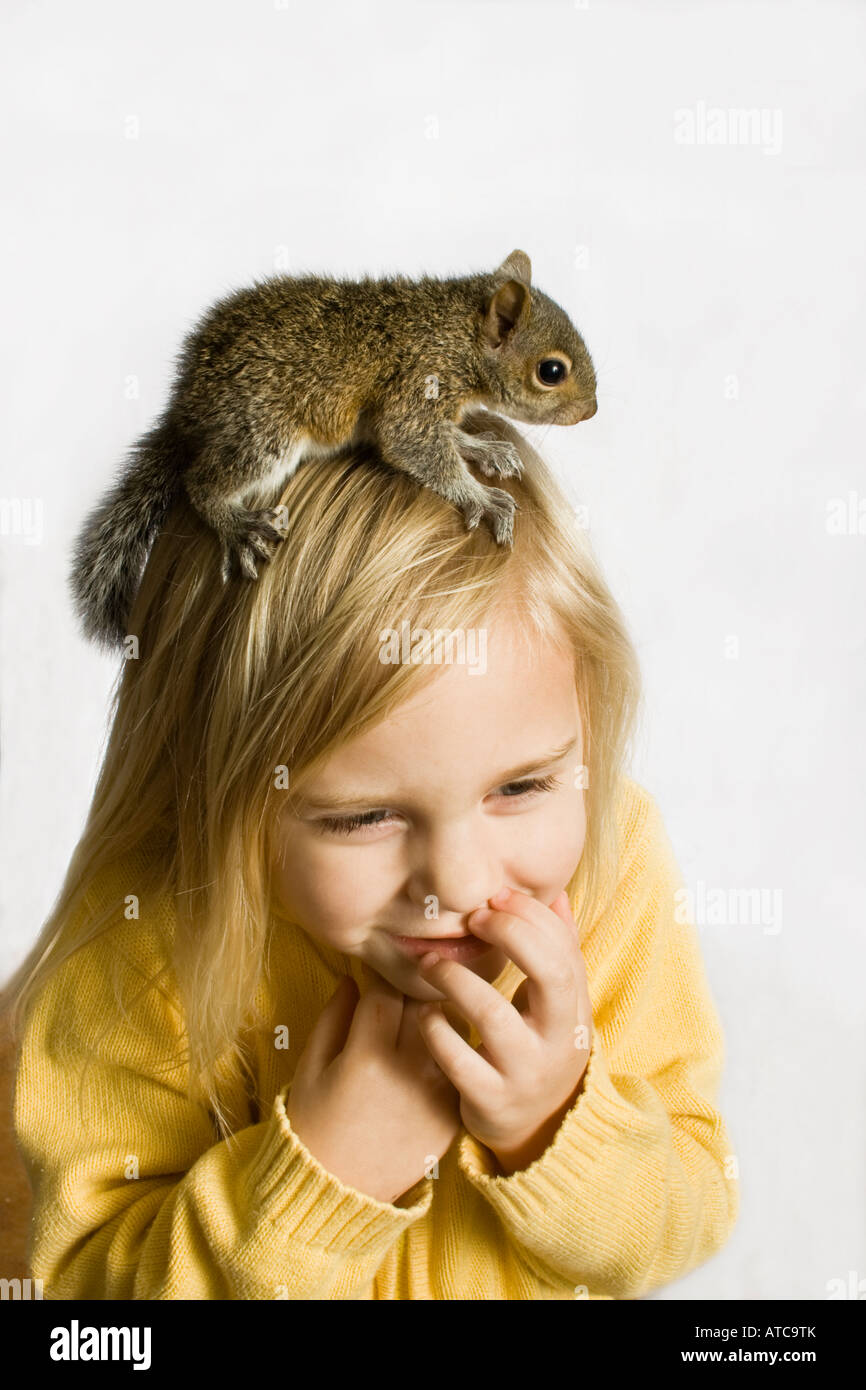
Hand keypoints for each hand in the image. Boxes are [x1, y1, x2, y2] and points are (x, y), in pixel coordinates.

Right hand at [286, 965, 460, 1205]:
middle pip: (423, 1004)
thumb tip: (352, 977)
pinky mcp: (452, 1112)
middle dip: (409, 996)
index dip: (377, 984)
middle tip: (396, 1004)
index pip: (386, 990)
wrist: (339, 1191)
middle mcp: (409, 1070)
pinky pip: (458, 1063)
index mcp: (368, 1055)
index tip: (371, 989)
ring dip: (435, 1021)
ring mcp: (436, 1093)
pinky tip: (426, 1061)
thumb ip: (332, 1016)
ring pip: (450, 1029)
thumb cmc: (315, 1125)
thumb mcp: (310, 1067)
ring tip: (414, 1029)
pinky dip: (447, 1054)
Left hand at [416, 887, 592, 1172]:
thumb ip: (558, 951)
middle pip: (550, 974)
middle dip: (512, 936)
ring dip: (457, 979)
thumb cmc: (540, 1048)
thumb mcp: (558, 1006)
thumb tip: (556, 893)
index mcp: (575, 1010)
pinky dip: (435, 1030)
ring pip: (493, 1016)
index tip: (494, 897)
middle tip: (472, 919)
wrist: (540, 1132)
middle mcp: (558, 1041)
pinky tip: (423, 1013)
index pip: (564, 950)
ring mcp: (526, 1073)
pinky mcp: (491, 1100)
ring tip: (430, 964)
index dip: (531, 917)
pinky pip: (458, 1060)